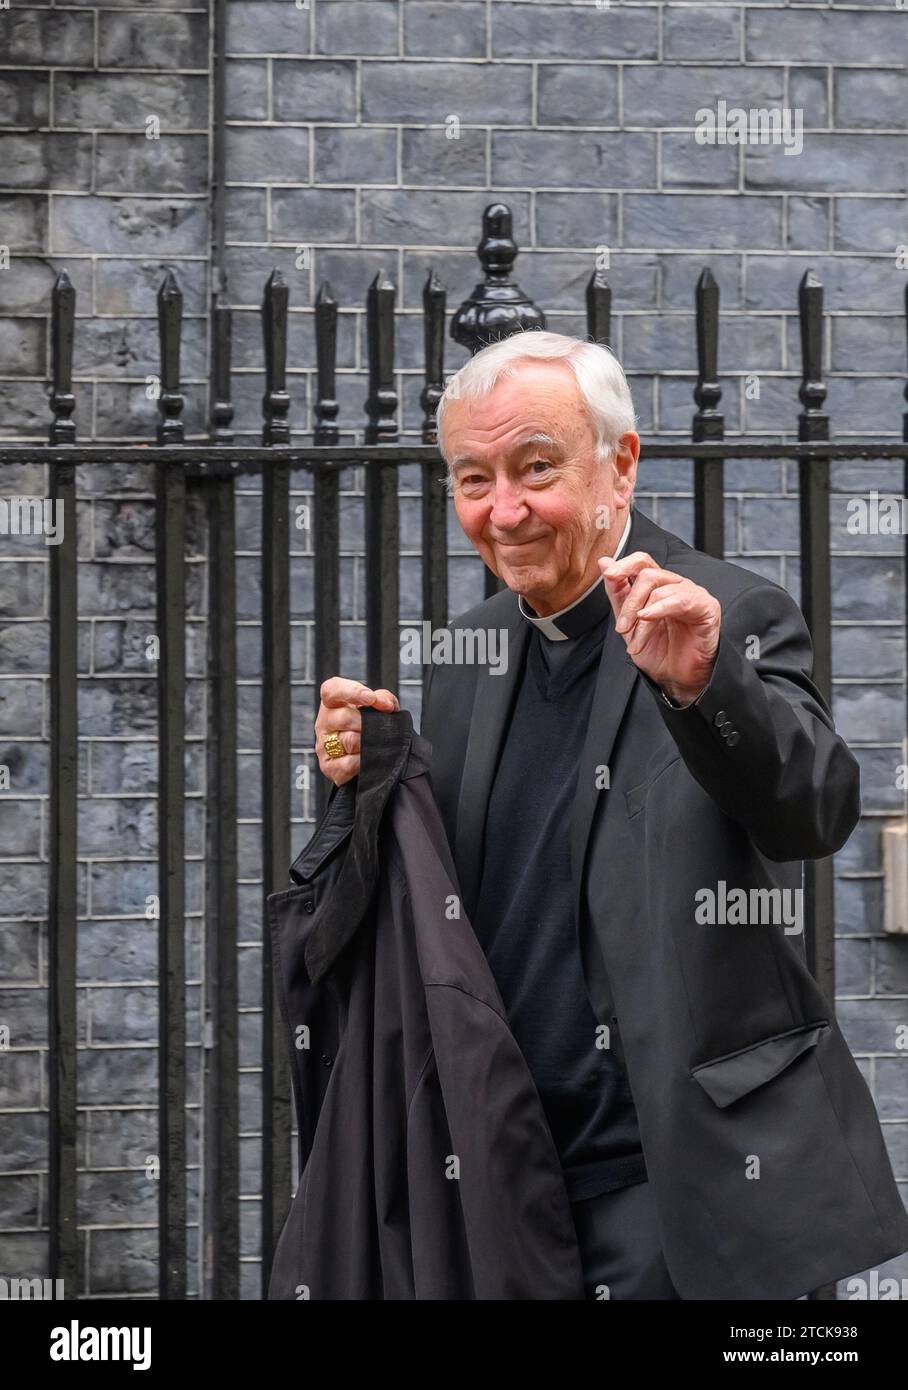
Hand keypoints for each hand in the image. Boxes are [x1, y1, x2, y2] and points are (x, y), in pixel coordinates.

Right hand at [315, 677, 398, 786]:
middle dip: (366, 723)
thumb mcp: (378, 707)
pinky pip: (349, 764)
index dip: (351, 691)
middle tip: (378, 728)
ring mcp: (323, 745)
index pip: (332, 690)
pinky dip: (363, 761)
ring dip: (367, 742)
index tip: (371, 698)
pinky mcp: (328, 767)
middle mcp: (324, 722)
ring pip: (349, 741)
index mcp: (332, 703)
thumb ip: (383, 699)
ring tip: (373, 743)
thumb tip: (386, 705)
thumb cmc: (370, 726)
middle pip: (344, 717)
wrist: (369, 758)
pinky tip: (367, 758)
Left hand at [598, 552, 720, 704]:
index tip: (608, 574)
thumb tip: (604, 562)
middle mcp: (676, 585)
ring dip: (641, 618)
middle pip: (648, 574)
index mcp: (659, 586)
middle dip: (629, 603)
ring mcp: (693, 594)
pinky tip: (648, 619)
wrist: (676, 678)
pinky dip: (659, 609)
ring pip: (660, 590)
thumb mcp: (629, 623)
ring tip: (636, 641)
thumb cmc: (658, 652)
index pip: (642, 561)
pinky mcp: (707, 606)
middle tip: (622, 628)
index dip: (624, 564)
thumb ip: (618, 593)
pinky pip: (681, 599)